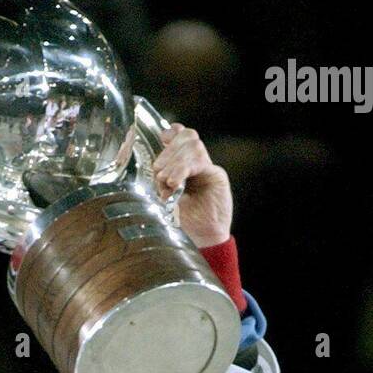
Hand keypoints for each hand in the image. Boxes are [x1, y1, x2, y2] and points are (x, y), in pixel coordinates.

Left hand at [152, 124, 232, 248]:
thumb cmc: (185, 222)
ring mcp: (208, 168)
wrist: (204, 239)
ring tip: (168, 183)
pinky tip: (175, 182)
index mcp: (185, 165)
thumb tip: (155, 168)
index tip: (162, 140)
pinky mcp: (216, 176)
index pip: (181, 135)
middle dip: (168, 152)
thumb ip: (162, 181)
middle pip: (185, 137)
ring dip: (175, 162)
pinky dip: (183, 168)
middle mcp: (197, 164)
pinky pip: (199, 161)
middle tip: (160, 174)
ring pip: (192, 145)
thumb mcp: (166, 199)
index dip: (171, 133)